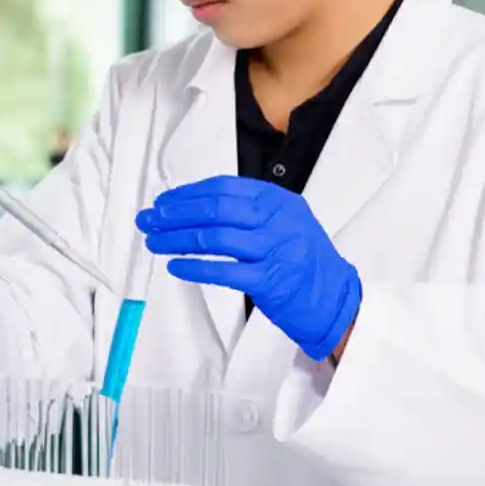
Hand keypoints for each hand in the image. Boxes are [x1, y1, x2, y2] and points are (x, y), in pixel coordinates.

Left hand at [136, 176, 360, 360]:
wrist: (334, 297)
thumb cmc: (303, 259)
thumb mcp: (284, 221)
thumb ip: (248, 211)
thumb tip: (194, 208)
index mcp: (277, 200)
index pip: (223, 189)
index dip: (188, 195)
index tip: (163, 203)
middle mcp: (276, 220)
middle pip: (214, 209)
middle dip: (175, 214)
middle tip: (150, 221)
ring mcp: (274, 249)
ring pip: (214, 238)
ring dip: (177, 240)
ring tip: (154, 243)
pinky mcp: (269, 281)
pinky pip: (223, 271)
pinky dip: (195, 267)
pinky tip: (175, 267)